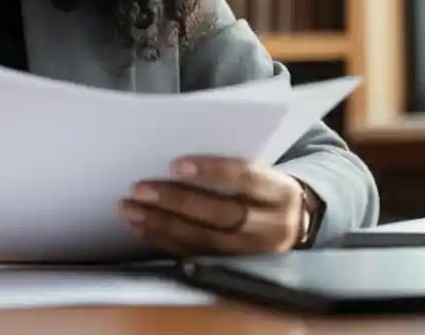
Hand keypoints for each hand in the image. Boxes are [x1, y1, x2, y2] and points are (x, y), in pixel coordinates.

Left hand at [118, 156, 311, 256]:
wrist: (294, 225)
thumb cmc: (265, 188)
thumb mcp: (264, 171)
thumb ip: (232, 164)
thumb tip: (176, 157)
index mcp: (280, 192)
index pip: (246, 178)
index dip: (211, 171)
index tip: (175, 164)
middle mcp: (270, 226)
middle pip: (221, 214)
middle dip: (176, 201)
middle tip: (139, 188)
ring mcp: (251, 252)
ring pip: (204, 240)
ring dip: (161, 224)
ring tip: (130, 209)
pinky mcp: (233, 267)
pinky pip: (195, 255)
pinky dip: (165, 240)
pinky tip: (142, 226)